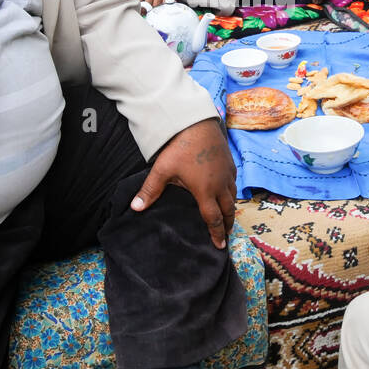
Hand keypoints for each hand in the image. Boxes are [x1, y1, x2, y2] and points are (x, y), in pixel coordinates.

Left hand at [131, 118, 235, 249]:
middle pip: (228, 210)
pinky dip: (231, 191)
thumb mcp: (162, 169)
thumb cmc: (180, 147)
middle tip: (225, 235)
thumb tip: (135, 208)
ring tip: (226, 215)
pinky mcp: (230, 162)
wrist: (197, 122)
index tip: (219, 246)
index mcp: (205, 191)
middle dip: (227, 224)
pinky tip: (226, 190)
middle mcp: (220, 185)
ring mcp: (227, 172)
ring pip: (233, 196)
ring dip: (230, 208)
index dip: (216, 234)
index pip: (213, 219)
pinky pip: (233, 182)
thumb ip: (150, 190)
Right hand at [136, 0, 171, 7]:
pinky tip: (140, 2)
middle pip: (156, 4)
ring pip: (148, 2)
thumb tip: (167, 2)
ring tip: (145, 6)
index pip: (165, 1)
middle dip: (153, 6)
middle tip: (151, 7)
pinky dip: (139, 1)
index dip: (162, 7)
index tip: (159, 9)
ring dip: (146, 5)